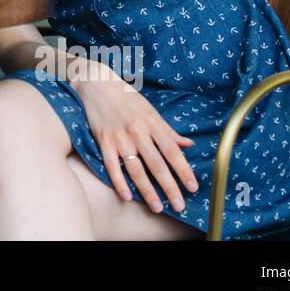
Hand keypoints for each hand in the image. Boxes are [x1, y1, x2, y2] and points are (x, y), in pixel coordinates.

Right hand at [71, 66, 199, 213]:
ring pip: (136, 169)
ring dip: (147, 191)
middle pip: (157, 164)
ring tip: (157, 207)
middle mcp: (137, 132)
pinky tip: (127, 196)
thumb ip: (168, 130)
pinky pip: (111, 166)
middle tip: (179, 206)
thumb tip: (188, 144)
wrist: (97, 83)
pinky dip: (119, 182)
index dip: (184, 171)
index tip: (193, 187)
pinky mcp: (103, 141)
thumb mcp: (151, 110)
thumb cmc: (126, 97)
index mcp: (152, 123)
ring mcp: (119, 138)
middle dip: (170, 187)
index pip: (172, 151)